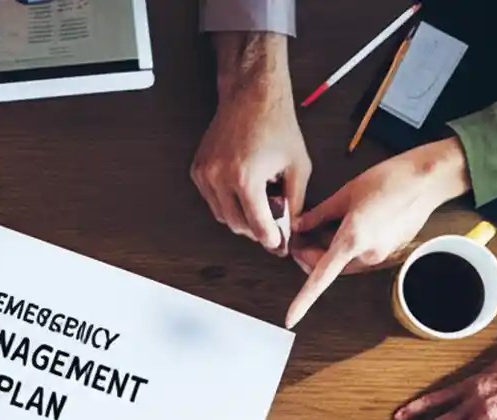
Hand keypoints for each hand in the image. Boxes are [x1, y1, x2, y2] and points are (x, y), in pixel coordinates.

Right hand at [192, 33, 309, 254]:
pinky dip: (227, 202)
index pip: (258, 226)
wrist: (252, 96)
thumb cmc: (277, 125)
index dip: (271, 240)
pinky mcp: (198, 170)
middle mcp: (220, 178)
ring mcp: (205, 174)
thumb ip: (295, 201)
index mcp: (246, 179)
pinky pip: (212, 200)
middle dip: (256, 230)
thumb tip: (291, 228)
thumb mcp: (298, 165)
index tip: (278, 245)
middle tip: (272, 227)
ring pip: (222, 216)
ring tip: (259, 203)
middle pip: (237, 226)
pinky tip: (242, 189)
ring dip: (241, 217)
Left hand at [287, 138, 468, 327]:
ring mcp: (380, 255)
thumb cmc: (388, 180)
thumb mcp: (346, 193)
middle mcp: (367, 254)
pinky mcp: (389, 251)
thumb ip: (318, 214)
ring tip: (315, 231)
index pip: (321, 278)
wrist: (428, 180)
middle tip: (297, 238)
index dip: (303, 301)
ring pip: (343, 264)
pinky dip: (343, 250)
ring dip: (325, 255)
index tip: (291, 319)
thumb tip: (297, 227)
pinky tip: (340, 230)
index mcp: (352, 240)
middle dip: (308, 259)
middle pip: (327, 270)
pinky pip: (359, 257)